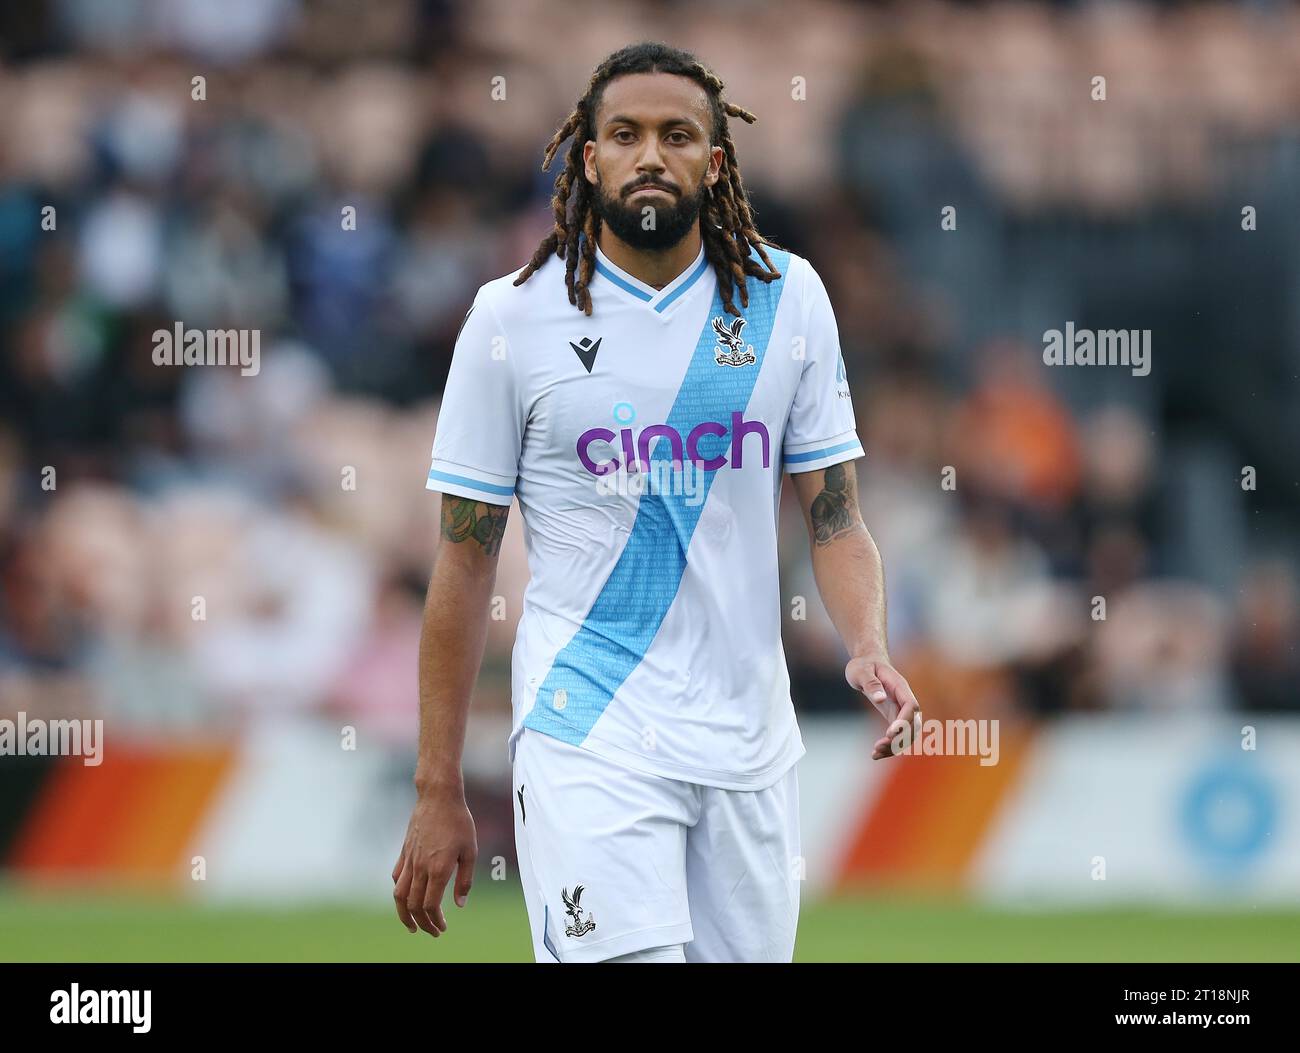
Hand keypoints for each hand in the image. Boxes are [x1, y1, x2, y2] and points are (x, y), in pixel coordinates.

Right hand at [392, 785, 476, 936]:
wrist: (439, 797)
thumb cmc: (459, 822)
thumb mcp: (471, 851)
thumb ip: (465, 880)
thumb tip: (460, 905)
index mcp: (438, 869)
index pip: (429, 905)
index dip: (435, 921)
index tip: (442, 928)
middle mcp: (420, 867)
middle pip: (413, 906)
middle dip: (422, 924)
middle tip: (432, 932)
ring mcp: (410, 860)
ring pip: (399, 895)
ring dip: (404, 914)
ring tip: (411, 925)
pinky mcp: (404, 852)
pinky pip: (397, 877)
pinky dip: (399, 892)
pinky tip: (406, 897)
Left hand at [845, 655, 921, 760]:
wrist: (867, 663)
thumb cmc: (864, 665)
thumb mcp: (862, 671)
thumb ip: (871, 684)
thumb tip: (880, 698)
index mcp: (900, 687)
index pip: (911, 706)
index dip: (904, 720)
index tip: (890, 732)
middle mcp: (904, 700)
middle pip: (913, 724)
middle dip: (900, 738)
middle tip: (878, 746)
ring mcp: (900, 709)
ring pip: (907, 733)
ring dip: (895, 746)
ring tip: (875, 753)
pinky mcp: (894, 716)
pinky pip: (897, 735)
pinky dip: (890, 746)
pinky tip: (875, 754)